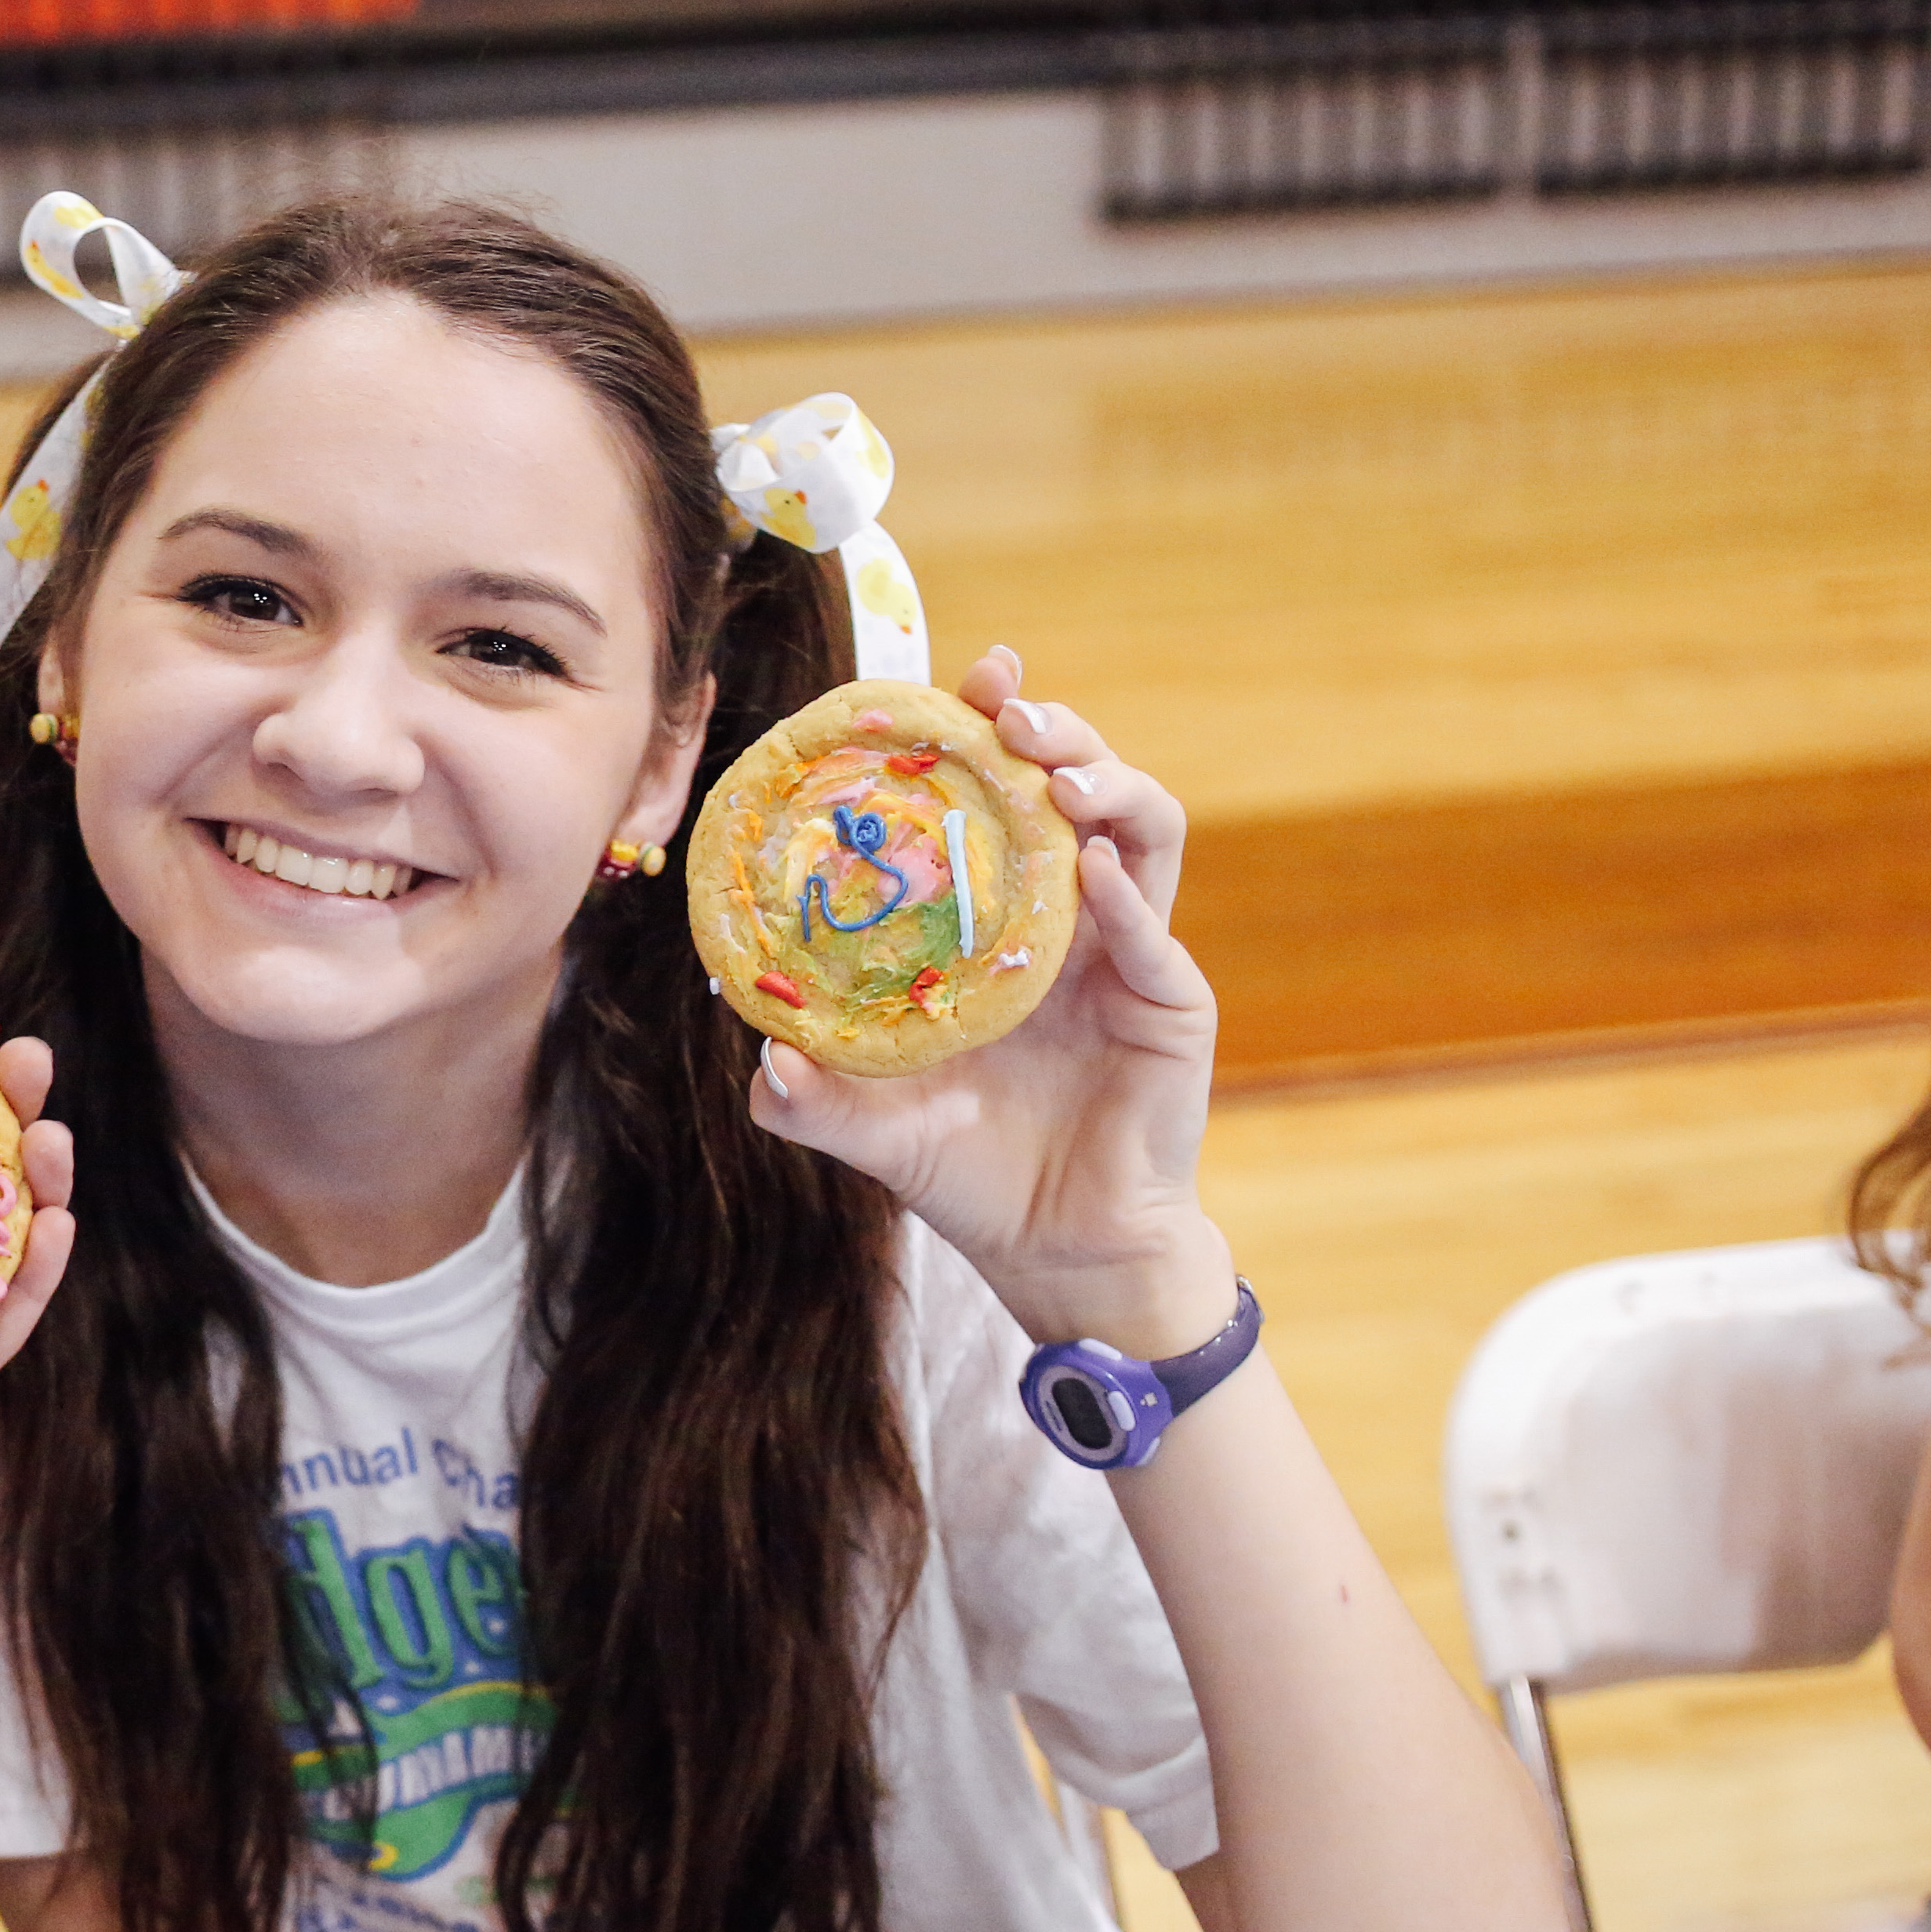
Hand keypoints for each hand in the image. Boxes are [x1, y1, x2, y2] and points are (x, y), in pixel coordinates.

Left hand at [748, 645, 1232, 1356]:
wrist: (1056, 1250)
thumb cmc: (968, 1170)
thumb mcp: (871, 1128)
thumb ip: (812, 1097)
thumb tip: (759, 1060)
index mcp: (1001, 922)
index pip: (999, 800)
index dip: (981, 734)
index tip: (951, 680)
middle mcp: (1072, 919)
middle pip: (1079, 788)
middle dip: (1053, 732)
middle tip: (1008, 709)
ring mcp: (1131, 954)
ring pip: (1142, 832)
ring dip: (1107, 785)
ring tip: (1056, 773)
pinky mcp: (1171, 1005)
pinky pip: (1157, 936)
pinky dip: (1127, 899)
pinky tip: (1088, 870)